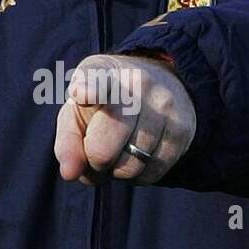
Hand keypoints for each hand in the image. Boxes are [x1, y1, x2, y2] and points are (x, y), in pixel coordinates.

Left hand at [54, 53, 196, 185]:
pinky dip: (138, 175)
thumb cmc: (103, 106)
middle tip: (96, 149)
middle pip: (102, 150)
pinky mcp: (182, 130)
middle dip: (94, 161)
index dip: (89, 89)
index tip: (84, 94)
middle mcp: (136, 84)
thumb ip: (67, 143)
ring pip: (129, 168)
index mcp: (102, 72)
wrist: (159, 86)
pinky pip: (151, 174)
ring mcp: (163, 107)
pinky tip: (137, 155)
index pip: (96, 81)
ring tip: (120, 149)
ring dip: (117, 170)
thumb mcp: (76, 113)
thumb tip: (70, 173)